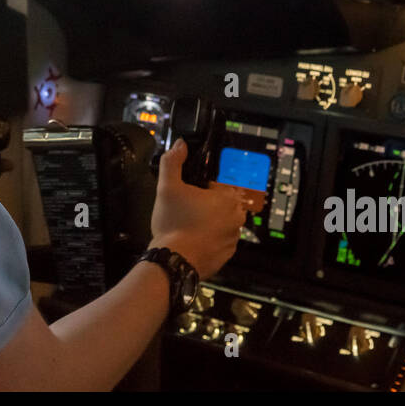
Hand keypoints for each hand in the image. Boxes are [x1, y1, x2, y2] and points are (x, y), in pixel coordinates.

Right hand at [149, 138, 246, 277]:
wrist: (173, 261)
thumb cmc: (173, 222)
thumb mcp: (167, 188)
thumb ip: (172, 162)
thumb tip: (180, 144)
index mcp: (227, 198)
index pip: (220, 186)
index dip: (204, 188)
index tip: (190, 196)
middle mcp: (237, 218)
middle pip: (224, 205)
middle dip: (209, 206)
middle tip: (187, 211)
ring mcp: (233, 239)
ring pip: (223, 224)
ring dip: (211, 223)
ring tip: (188, 227)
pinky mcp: (227, 257)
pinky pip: (220, 243)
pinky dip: (210, 241)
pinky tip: (193, 241)